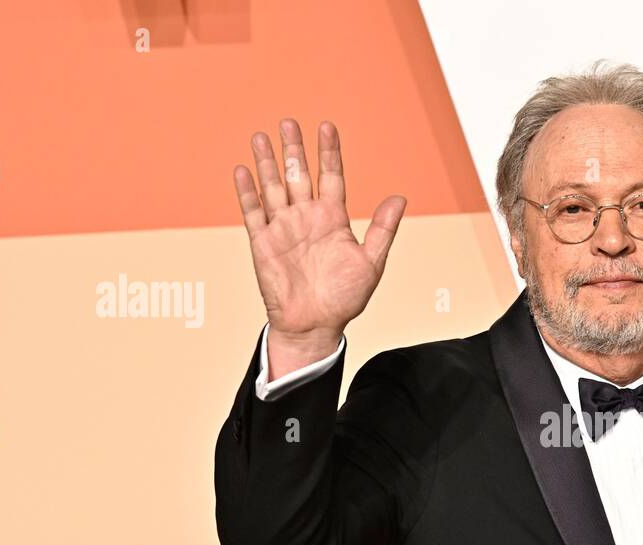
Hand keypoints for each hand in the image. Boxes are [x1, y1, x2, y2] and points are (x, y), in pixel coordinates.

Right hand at [233, 118, 405, 355]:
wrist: (315, 326)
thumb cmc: (344, 299)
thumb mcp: (371, 262)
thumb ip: (383, 230)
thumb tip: (399, 198)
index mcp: (333, 219)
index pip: (331, 176)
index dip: (329, 152)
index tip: (327, 127)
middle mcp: (306, 218)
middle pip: (298, 175)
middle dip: (294, 149)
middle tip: (289, 122)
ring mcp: (284, 228)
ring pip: (273, 187)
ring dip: (267, 163)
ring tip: (261, 137)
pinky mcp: (263, 243)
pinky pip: (254, 213)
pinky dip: (248, 192)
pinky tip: (243, 170)